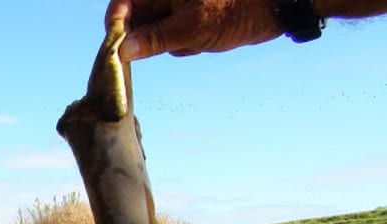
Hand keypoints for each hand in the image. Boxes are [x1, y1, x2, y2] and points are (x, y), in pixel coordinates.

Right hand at [105, 0, 281, 60]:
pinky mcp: (187, 16)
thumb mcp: (190, 29)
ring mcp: (177, 4)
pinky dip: (180, 44)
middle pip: (136, 16)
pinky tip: (200, 43)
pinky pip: (170, 36)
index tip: (116, 45)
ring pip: (153, 30)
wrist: (274, 8)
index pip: (124, 0)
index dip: (116, 22)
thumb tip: (123, 52)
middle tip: (165, 46)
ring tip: (193, 42)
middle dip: (146, 36)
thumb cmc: (234, 11)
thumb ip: (154, 40)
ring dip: (167, 43)